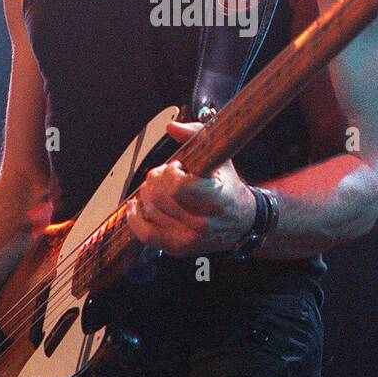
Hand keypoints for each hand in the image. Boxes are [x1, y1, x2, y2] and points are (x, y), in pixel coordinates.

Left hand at [126, 119, 256, 257]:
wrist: (242, 221)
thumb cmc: (228, 186)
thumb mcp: (220, 157)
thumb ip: (196, 135)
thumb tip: (171, 127)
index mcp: (216, 200)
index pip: (177, 187)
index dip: (171, 172)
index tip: (178, 166)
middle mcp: (202, 224)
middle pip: (159, 198)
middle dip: (156, 179)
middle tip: (164, 173)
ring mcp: (188, 239)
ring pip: (150, 212)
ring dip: (147, 194)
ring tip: (158, 187)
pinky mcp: (177, 248)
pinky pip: (145, 234)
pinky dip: (135, 217)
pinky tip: (136, 205)